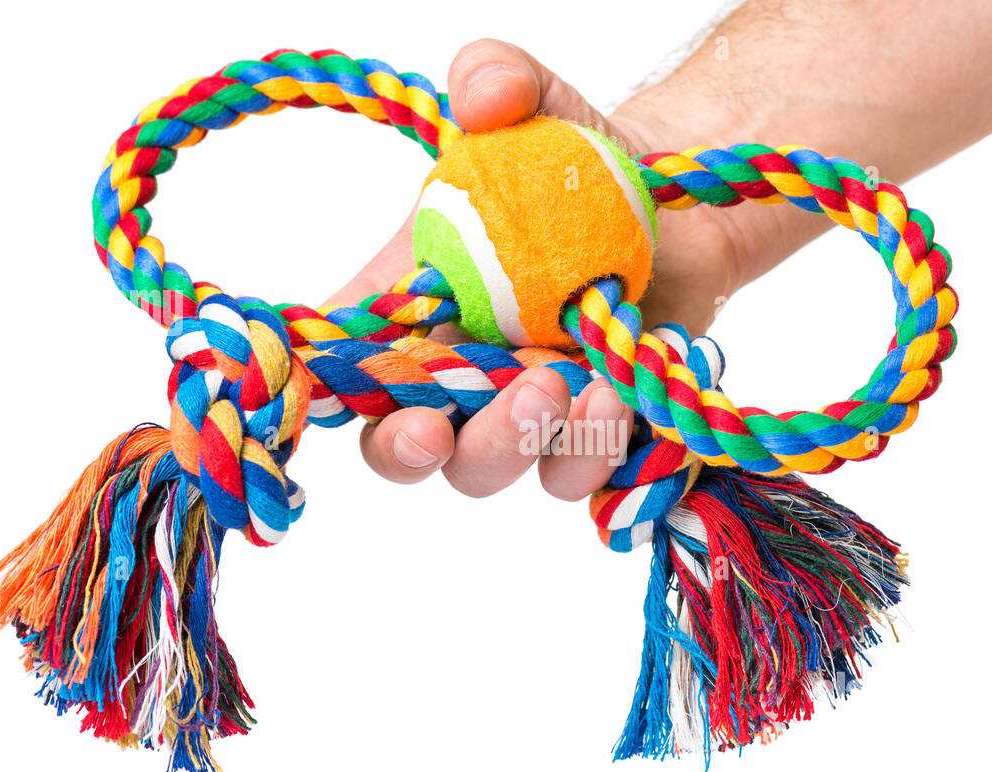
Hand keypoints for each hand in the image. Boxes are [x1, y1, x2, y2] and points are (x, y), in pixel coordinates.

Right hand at [326, 39, 747, 499]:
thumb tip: (484, 95)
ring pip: (485, 470)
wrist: (674, 205)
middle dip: (415, 446)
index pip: (335, 369)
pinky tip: (619, 393)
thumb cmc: (579, 160)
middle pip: (400, 448)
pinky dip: (592, 449)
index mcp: (405, 307)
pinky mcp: (584, 434)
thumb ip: (498, 76)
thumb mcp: (537, 101)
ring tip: (574, 381)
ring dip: (518, 443)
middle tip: (454, 412)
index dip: (317, 397)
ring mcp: (516, 412)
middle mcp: (451, 374)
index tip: (334, 394)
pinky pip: (575, 475)